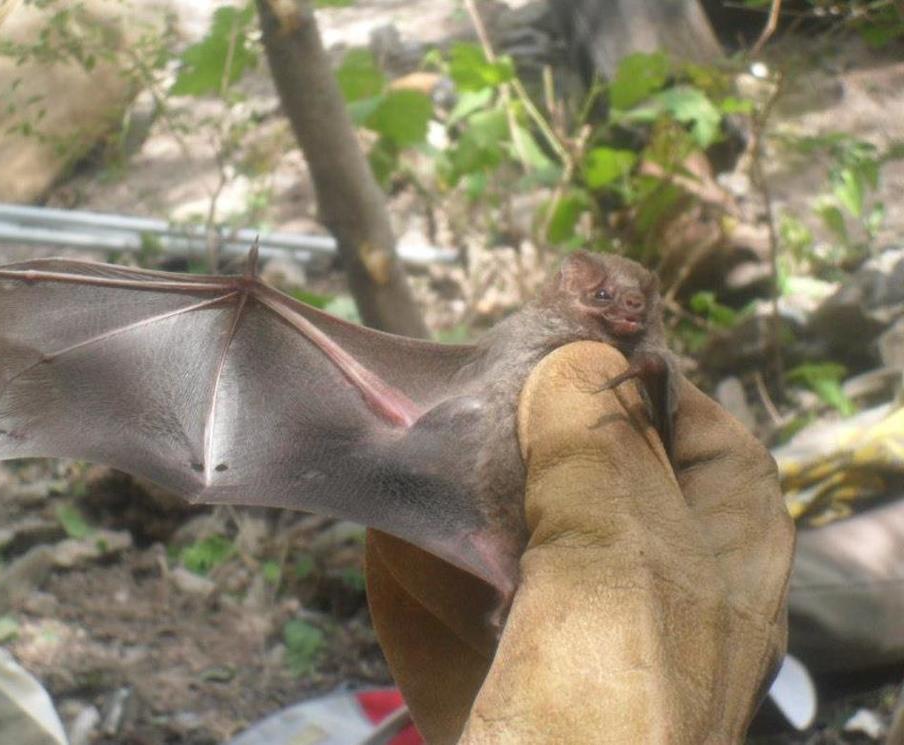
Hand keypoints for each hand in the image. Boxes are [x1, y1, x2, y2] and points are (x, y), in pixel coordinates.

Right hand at [366, 342, 793, 743]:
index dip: (650, 386)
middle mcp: (658, 610)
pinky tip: (389, 550)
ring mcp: (575, 659)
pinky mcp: (503, 698)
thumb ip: (599, 449)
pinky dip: (423, 583)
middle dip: (533, 447)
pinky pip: (462, 619)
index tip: (572, 348)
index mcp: (722, 571)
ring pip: (522, 552)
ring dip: (465, 511)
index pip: (712, 442)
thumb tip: (573, 358)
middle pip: (602, 490)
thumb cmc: (600, 719)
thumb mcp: (618, 563)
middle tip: (474, 397)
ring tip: (418, 458)